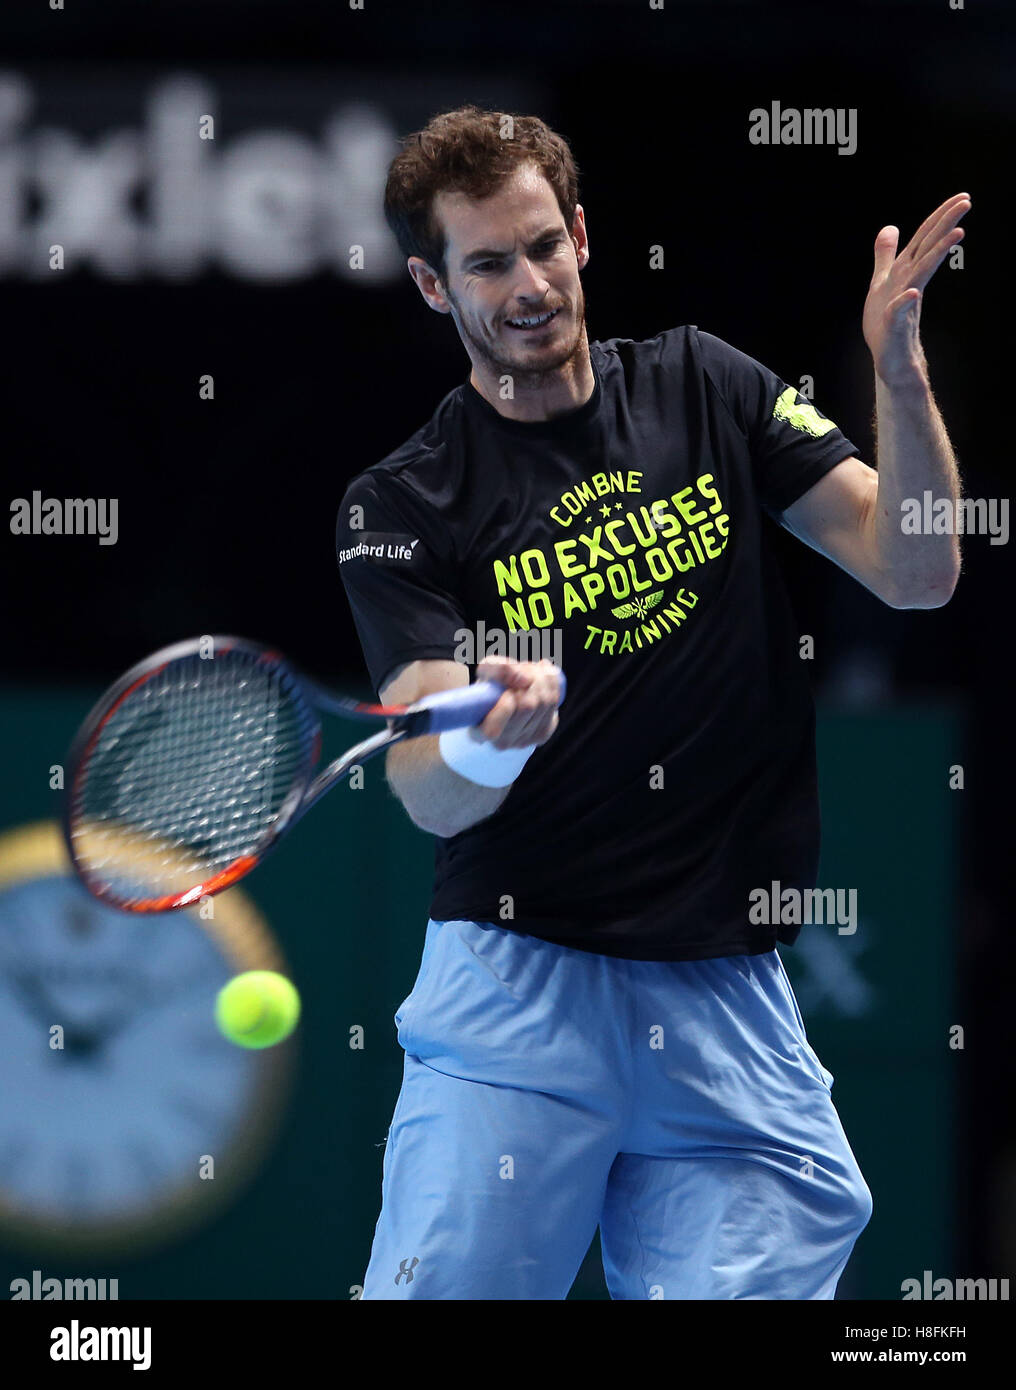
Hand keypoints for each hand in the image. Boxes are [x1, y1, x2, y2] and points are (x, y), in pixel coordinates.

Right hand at [474, 656, 562, 748]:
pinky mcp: (542, 735)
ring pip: (545, 702)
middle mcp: (503, 742)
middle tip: (523, 668)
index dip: (508, 699)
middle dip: (529, 679)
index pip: (500, 719)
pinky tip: (542, 678)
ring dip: (541, 678)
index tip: (507, 688)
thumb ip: (498, 669)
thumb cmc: (490, 686)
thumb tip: (524, 680)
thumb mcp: (486, 671)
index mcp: (481, 732)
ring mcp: (524, 741)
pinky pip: (554, 703)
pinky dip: (551, 684)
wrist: (503, 699)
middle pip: (528, 705)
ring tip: (531, 671)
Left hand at [862, 192, 969, 386]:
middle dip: (945, 225)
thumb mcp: (882, 282)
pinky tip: (912, 293)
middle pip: (927, 250)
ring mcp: (904, 305)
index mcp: (905, 272)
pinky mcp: (895, 327)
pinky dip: (904, 303)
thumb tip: (889, 226)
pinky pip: (899, 314)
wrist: (891, 360)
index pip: (924, 239)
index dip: (939, 217)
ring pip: (920, 275)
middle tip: (967, 202)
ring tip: (956, 233)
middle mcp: (909, 283)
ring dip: (936, 254)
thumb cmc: (888, 323)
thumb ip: (886, 255)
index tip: (962, 197)